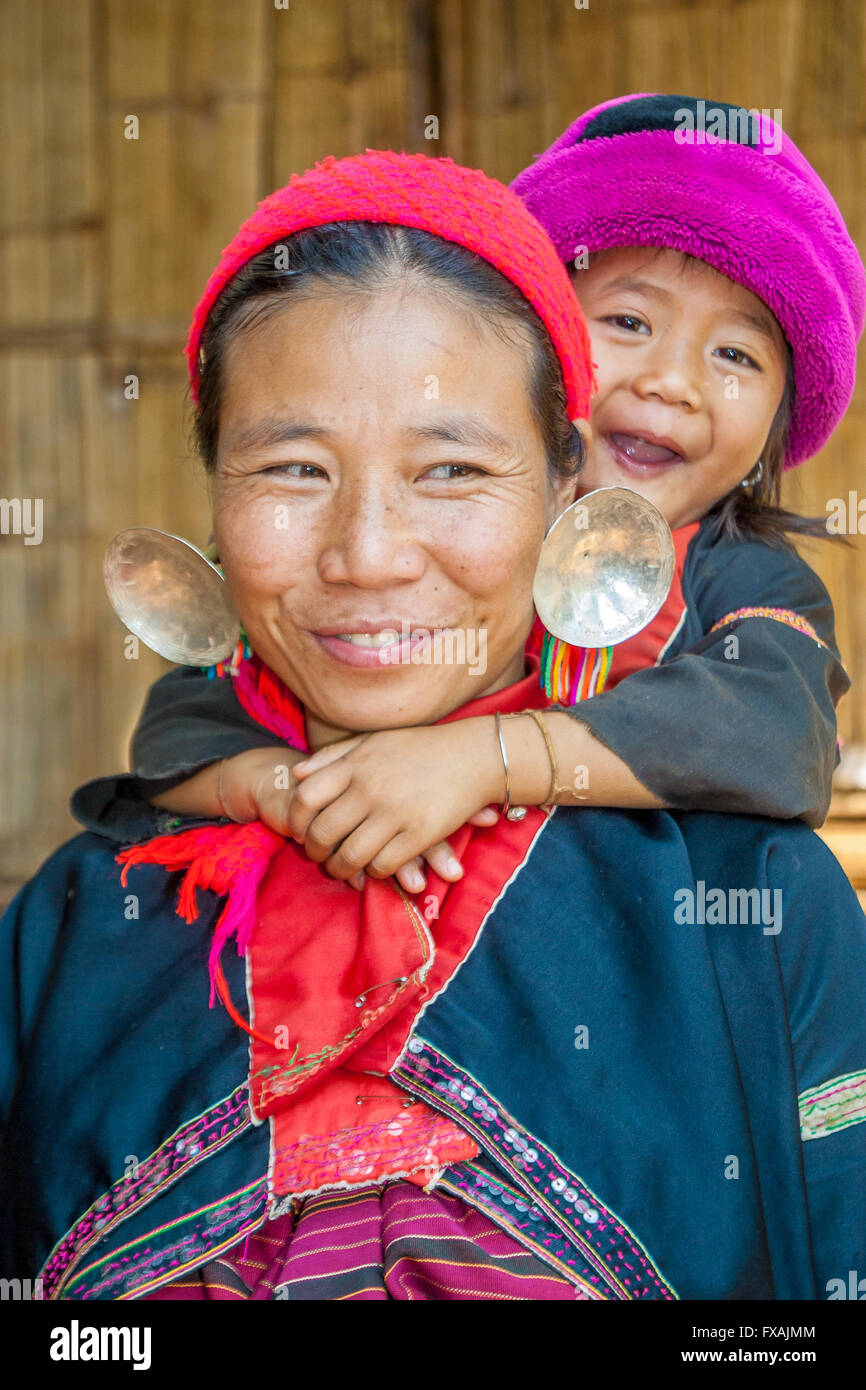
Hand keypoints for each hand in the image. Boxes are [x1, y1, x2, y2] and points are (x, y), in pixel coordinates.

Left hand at [287, 719, 503, 892]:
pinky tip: (375, 867)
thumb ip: (334, 755)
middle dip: (315, 851)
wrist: (475, 756)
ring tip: (341, 869)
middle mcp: (371, 788)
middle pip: (324, 831)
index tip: (299, 830)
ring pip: (350, 855)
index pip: (307, 797)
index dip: (296, 819)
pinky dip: (374, 872)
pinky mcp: (420, 833)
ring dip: (341, 869)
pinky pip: (383, 864)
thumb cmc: (422, 747)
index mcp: (357, 763)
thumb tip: (297, 773)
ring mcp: (395, 812)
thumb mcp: (374, 740)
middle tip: (319, 856)